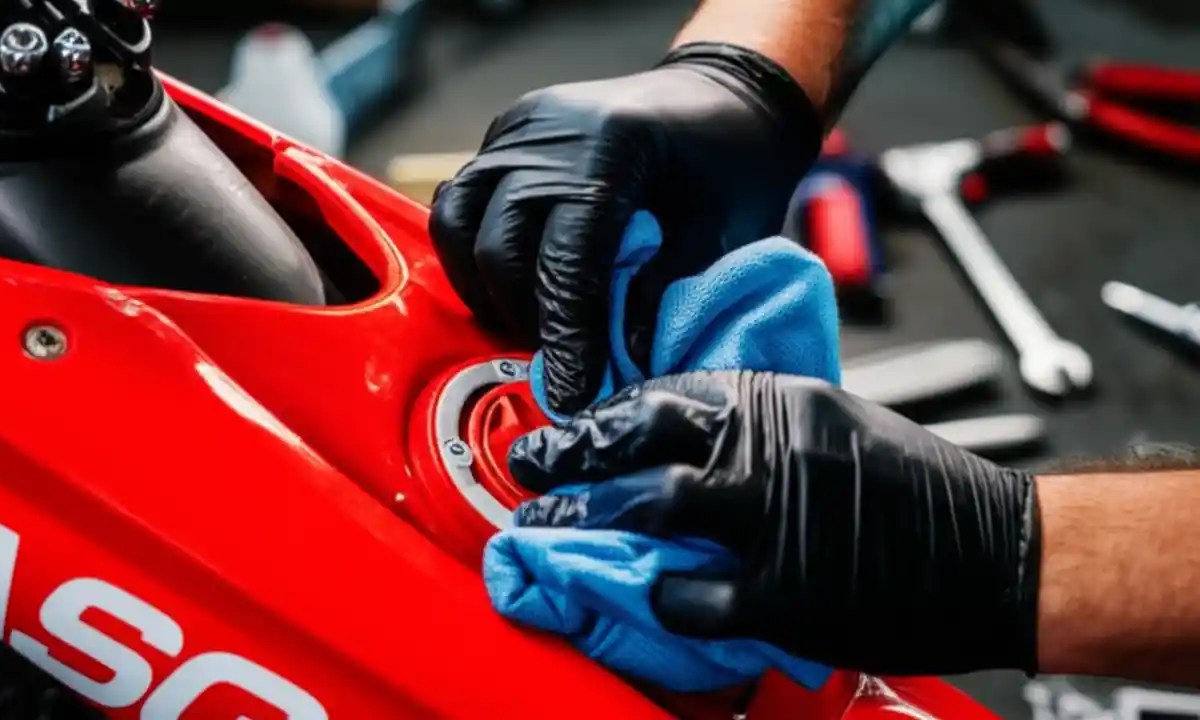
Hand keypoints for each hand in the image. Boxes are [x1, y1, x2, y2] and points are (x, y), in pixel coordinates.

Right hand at [429, 43, 822, 414]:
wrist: (724, 93)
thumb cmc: (733, 157)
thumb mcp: (720, 232)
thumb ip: (662, 294)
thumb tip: (621, 363)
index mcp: (610, 146)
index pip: (564, 260)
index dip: (565, 337)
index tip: (572, 392)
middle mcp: (548, 132)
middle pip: (497, 247)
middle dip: (523, 319)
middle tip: (561, 362)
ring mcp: (517, 129)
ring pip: (459, 224)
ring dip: (486, 289)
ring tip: (529, 325)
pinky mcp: (504, 137)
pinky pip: (463, 203)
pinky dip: (477, 252)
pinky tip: (514, 284)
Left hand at [507, 371, 1041, 676]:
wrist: (1002, 550)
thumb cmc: (918, 489)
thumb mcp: (834, 426)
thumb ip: (757, 430)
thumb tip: (679, 442)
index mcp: (782, 402)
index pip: (667, 393)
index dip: (602, 411)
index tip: (563, 424)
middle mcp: (774, 449)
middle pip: (643, 441)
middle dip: (571, 454)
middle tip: (529, 468)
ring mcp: (779, 519)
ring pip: (653, 509)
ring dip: (587, 520)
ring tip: (544, 529)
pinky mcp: (790, 592)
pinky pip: (695, 594)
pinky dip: (661, 597)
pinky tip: (647, 595)